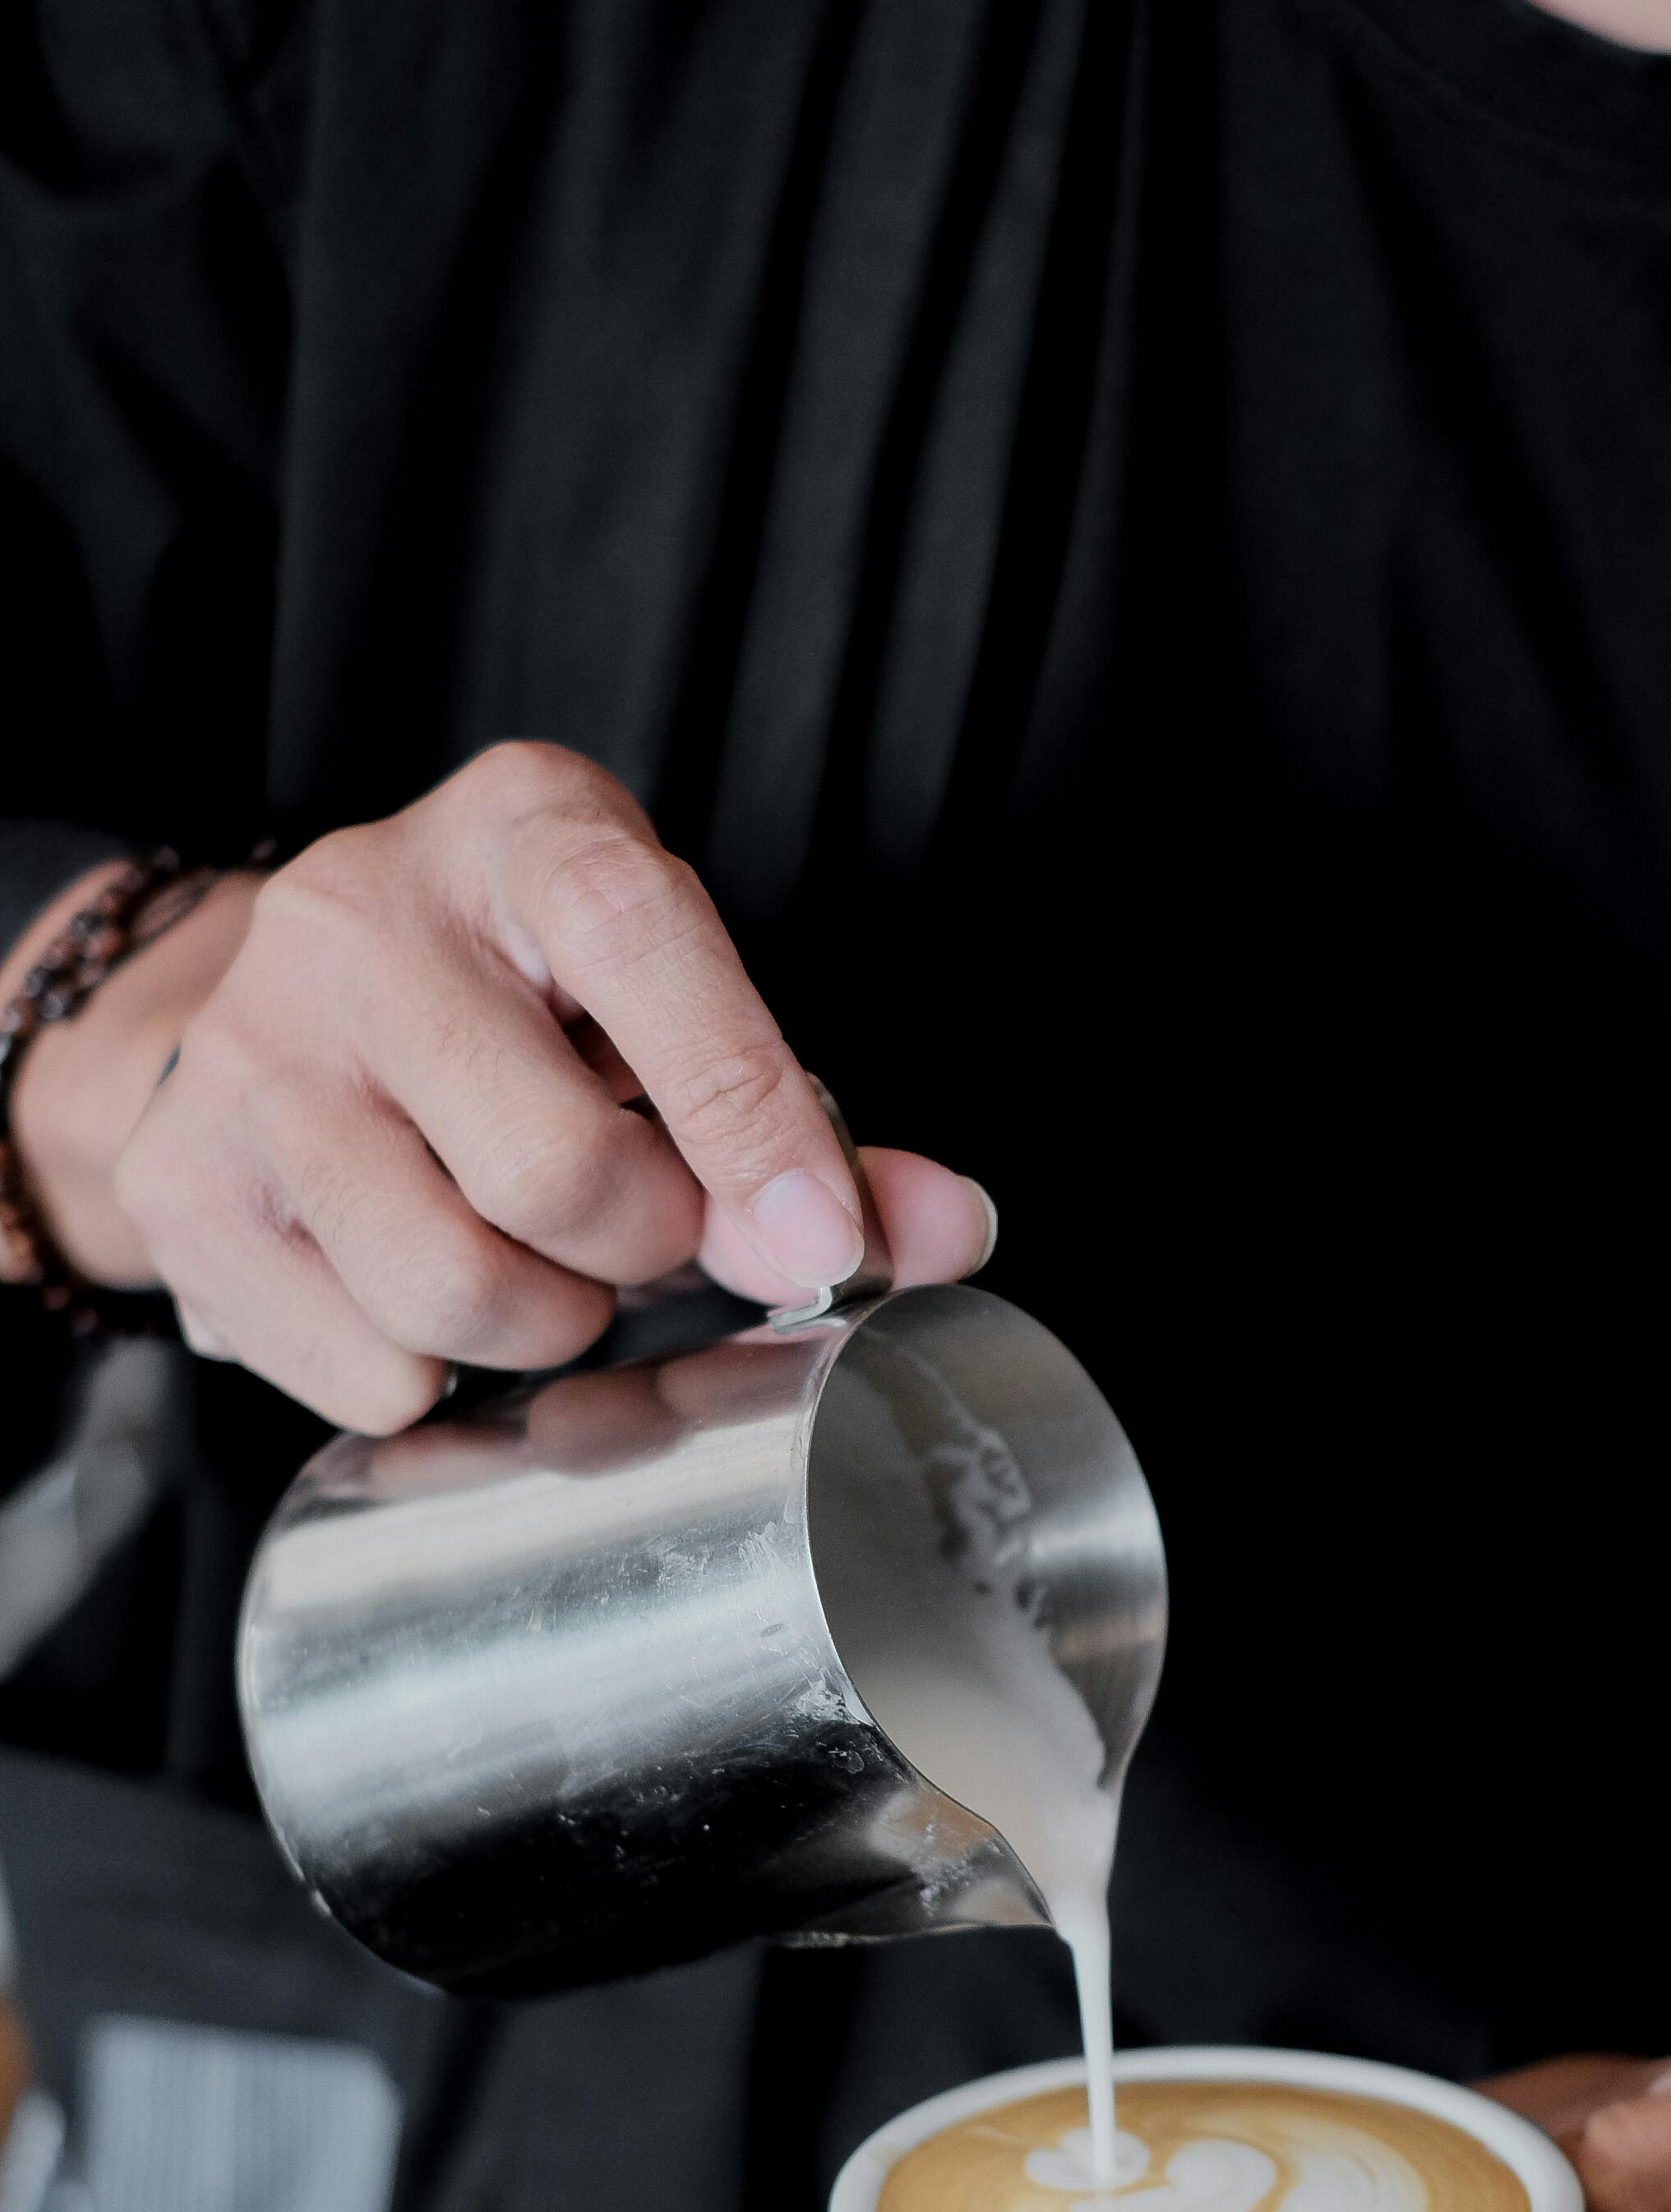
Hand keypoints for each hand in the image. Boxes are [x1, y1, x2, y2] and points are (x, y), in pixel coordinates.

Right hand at [7, 745, 993, 1429]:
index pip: (646, 941)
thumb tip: (949, 1234)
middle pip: (560, 1174)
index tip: (822, 1244)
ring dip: (545, 1331)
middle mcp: (362, 917)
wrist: (262, 1006)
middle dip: (645, 1255)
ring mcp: (252, 1053)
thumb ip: (810, 1121)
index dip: (748, 1113)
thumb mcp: (664, 1011)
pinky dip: (434, 1379)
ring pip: (458, 1292)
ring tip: (540, 1268)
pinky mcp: (181, 1184)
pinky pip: (367, 1370)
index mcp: (521, 832)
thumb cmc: (515, 1012)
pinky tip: (426, 1293)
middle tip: (644, 1238)